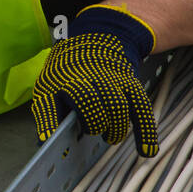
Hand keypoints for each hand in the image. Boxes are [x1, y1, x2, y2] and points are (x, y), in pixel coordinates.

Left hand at [30, 4, 158, 156]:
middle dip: (93, 123)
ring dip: (115, 128)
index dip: (48, 122)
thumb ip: (49, 112)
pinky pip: (140, 108)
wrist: (97, 40)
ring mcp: (108, 79)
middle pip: (89, 102)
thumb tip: (45, 142)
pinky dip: (145, 131)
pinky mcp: (130, 84)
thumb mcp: (50, 86)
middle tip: (94, 130)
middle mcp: (81, 78)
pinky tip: (147, 151)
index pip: (47, 102)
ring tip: (111, 136)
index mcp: (54, 82)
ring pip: (116, 106)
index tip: (49, 139)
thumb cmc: (67, 73)